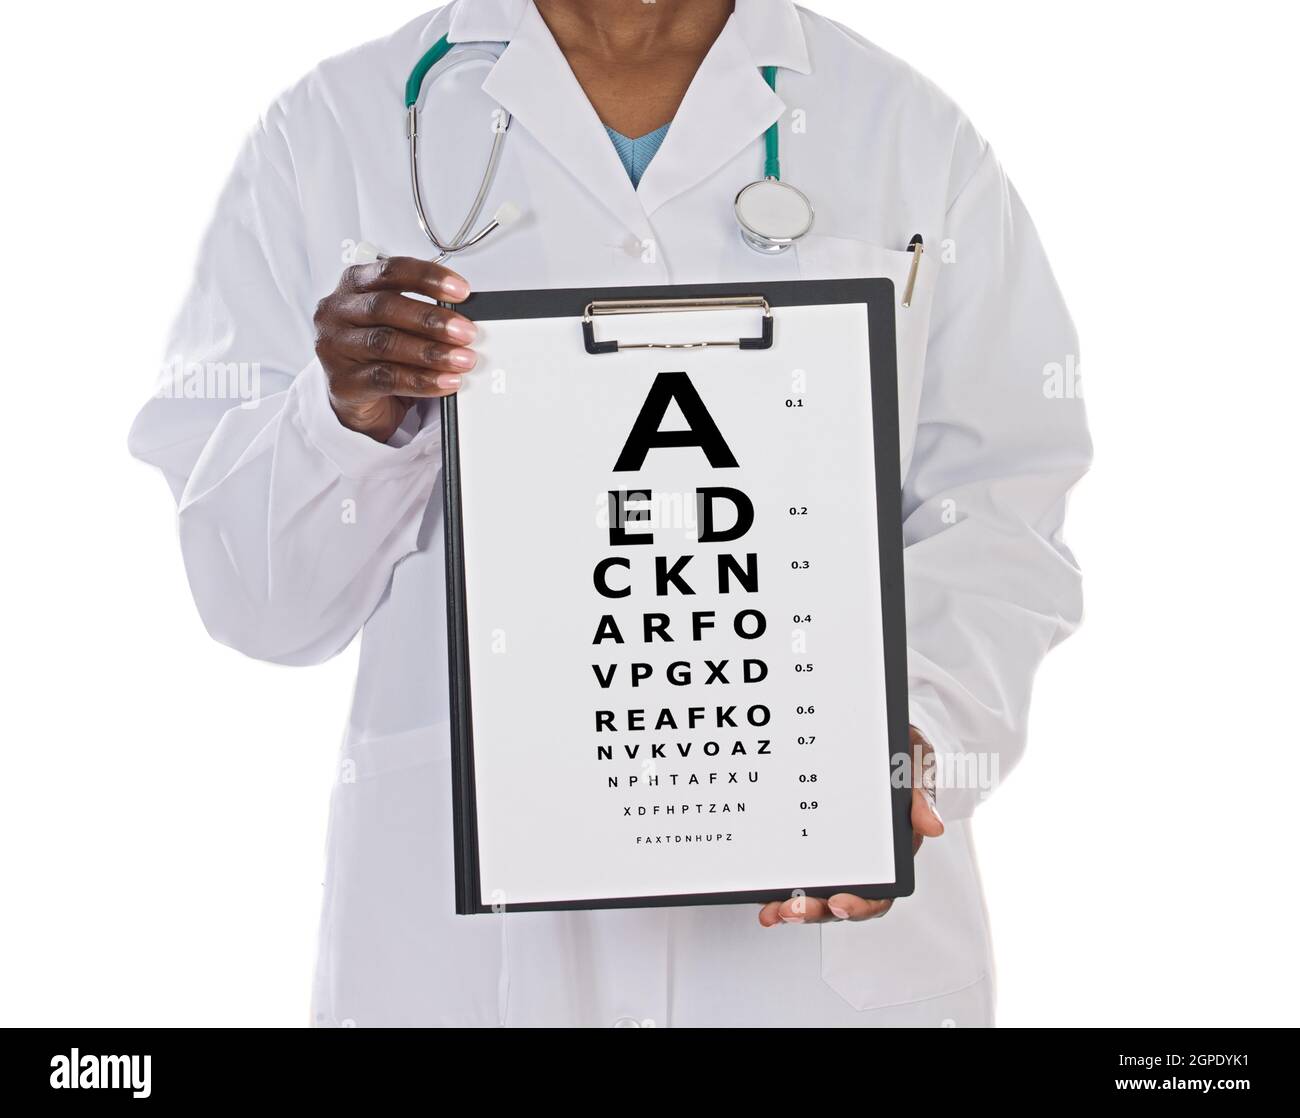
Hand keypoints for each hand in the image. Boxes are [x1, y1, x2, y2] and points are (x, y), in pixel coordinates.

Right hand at [314, 257, 477, 442]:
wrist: (353, 400)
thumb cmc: (375, 353)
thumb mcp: (395, 324)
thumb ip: (419, 314)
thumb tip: (461, 319)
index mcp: (353, 286)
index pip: (390, 271)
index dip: (427, 277)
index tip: (461, 290)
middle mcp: (337, 312)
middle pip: (385, 306)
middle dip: (431, 319)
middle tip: (466, 331)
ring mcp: (336, 347)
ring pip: (386, 343)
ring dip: (431, 351)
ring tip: (462, 359)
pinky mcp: (343, 382)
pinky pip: (387, 378)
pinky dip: (422, 380)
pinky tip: (446, 381)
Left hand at [758, 725, 943, 925]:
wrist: (876, 734)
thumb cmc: (899, 754)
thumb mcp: (915, 763)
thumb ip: (920, 794)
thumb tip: (933, 828)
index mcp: (892, 852)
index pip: (880, 893)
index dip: (861, 906)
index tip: (840, 903)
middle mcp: (862, 862)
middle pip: (841, 902)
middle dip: (816, 911)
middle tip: (793, 909)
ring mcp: (834, 855)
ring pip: (815, 894)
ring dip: (794, 907)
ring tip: (774, 911)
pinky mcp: (810, 843)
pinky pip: (795, 872)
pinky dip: (777, 887)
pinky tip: (761, 895)